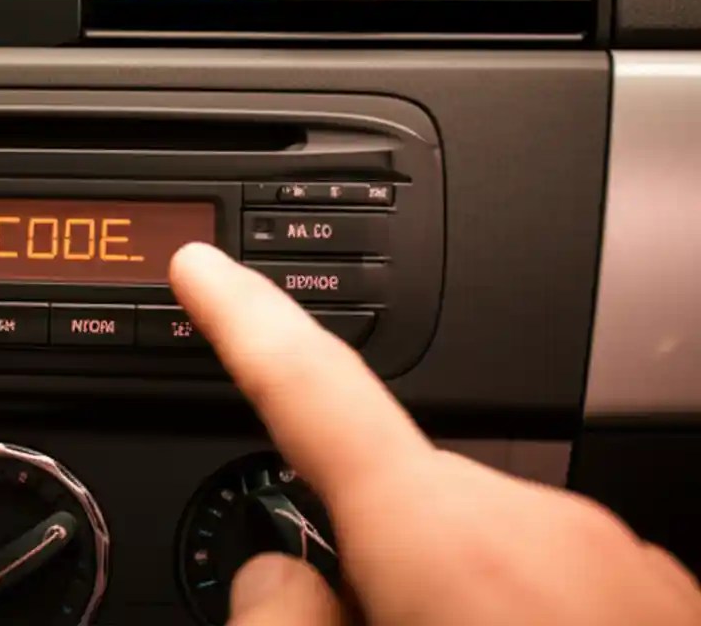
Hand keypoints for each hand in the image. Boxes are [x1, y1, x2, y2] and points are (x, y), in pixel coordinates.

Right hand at [170, 243, 700, 625]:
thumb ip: (280, 619)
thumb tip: (280, 576)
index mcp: (443, 537)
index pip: (314, 390)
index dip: (245, 320)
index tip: (205, 269)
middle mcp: (540, 524)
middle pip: (392, 499)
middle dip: (361, 563)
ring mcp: (616, 559)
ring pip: (473, 547)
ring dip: (443, 603)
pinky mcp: (660, 594)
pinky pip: (549, 582)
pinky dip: (515, 621)